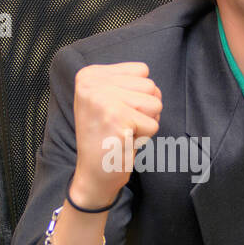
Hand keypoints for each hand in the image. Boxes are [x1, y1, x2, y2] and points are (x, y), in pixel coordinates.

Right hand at [71, 61, 162, 206]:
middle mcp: (92, 83)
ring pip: (155, 103)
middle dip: (145, 110)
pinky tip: (124, 142)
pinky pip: (153, 124)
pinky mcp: (117, 119)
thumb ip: (124, 82)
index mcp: (89, 75)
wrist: (93, 174)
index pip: (142, 70)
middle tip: (122, 125)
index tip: (116, 112)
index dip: (138, 95)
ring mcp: (103, 100)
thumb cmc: (106, 137)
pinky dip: (144, 138)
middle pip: (150, 85)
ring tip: (124, 132)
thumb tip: (150, 80)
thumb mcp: (105, 100)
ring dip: (146, 122)